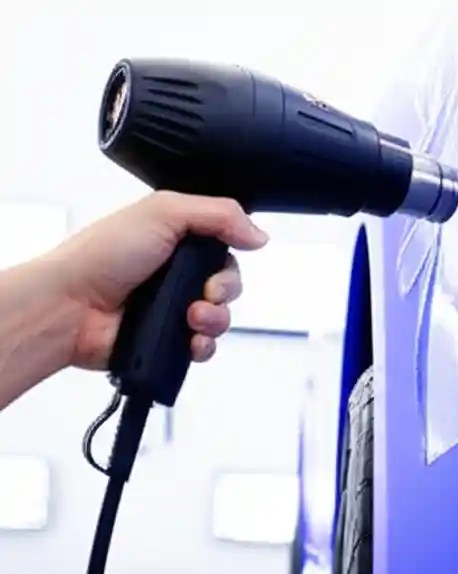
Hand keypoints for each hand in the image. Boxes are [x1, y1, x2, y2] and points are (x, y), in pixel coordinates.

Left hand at [47, 191, 267, 369]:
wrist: (69, 306)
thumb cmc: (101, 255)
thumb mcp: (163, 212)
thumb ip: (218, 214)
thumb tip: (258, 234)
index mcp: (176, 239)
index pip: (225, 246)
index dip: (231, 255)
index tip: (220, 261)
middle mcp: (175, 273)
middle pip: (229, 284)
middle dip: (226, 290)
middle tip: (205, 293)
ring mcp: (171, 308)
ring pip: (221, 317)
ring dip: (217, 319)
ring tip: (192, 318)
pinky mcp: (167, 340)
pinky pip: (204, 347)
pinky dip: (204, 345)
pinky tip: (191, 340)